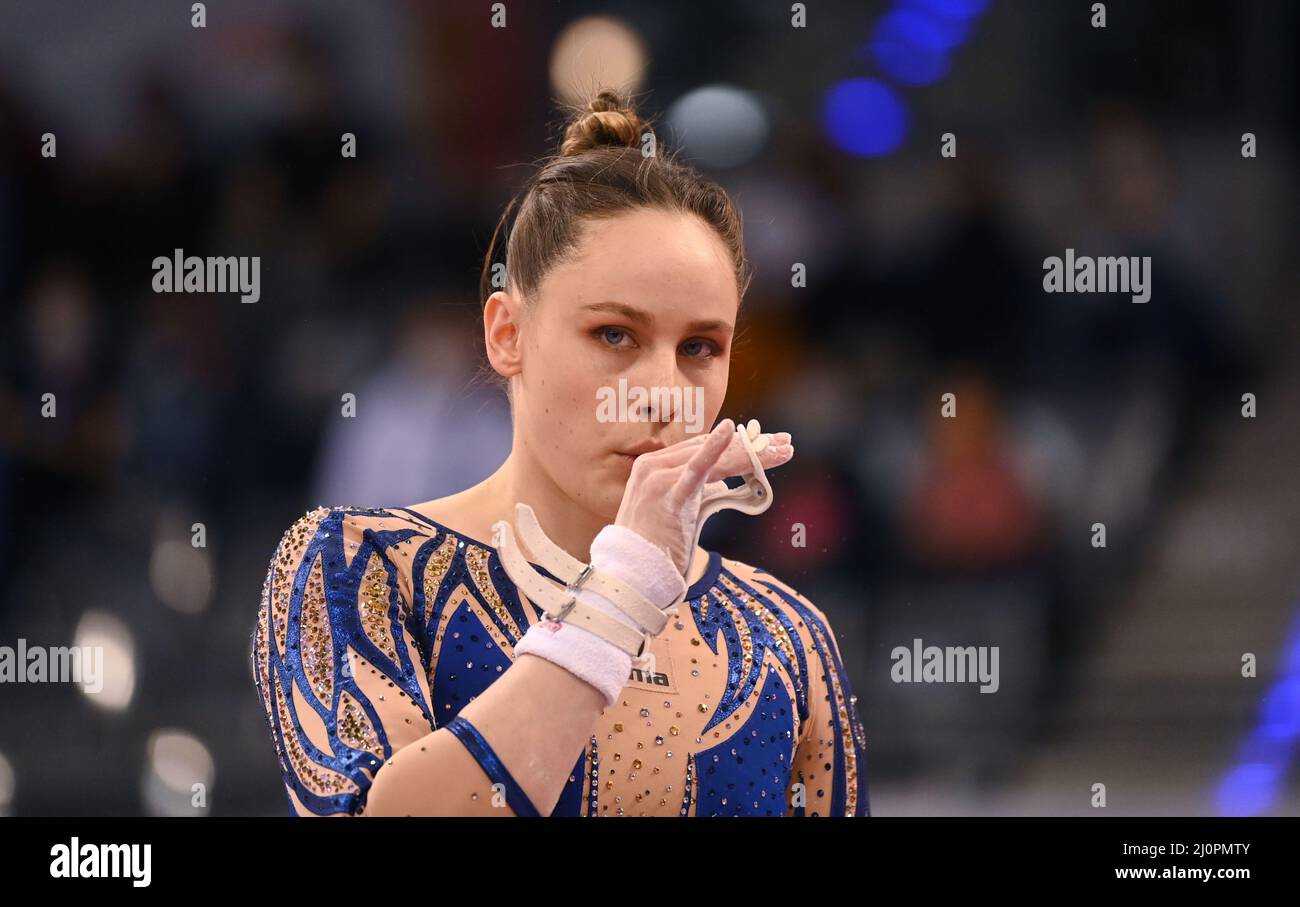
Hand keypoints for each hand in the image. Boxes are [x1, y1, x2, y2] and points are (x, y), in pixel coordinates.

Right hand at [613, 419, 794, 574]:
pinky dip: (714, 448)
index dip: (736, 444)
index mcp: (653, 466)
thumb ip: (694, 493)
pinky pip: (696, 468)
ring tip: (783, 447)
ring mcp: (659, 478)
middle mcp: (654, 466)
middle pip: (712, 448)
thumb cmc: (652, 548)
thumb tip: (719, 485)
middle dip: (752, 445)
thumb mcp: (673, 513)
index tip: (766, 444)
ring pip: (715, 458)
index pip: (703, 448)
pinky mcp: (668, 495)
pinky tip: (730, 431)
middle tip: (785, 441)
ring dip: (752, 452)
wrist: (631, 573)